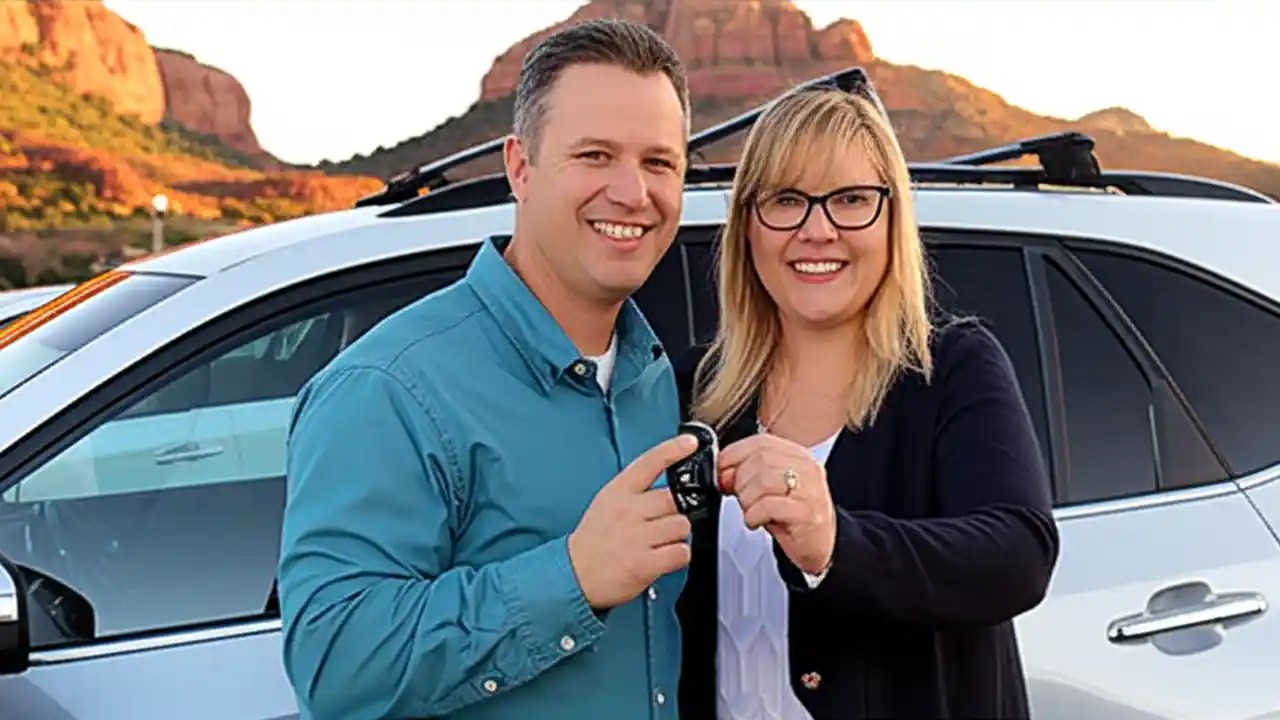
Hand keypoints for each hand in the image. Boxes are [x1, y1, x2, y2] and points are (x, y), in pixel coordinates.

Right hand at [568, 434, 697, 608]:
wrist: (574, 574)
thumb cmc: (594, 540)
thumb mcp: (607, 503)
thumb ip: (636, 491)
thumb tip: (668, 486)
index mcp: (618, 492)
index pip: (649, 463)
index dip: (673, 450)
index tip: (691, 442)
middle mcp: (627, 511)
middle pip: (674, 498)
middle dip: (676, 511)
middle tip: (663, 523)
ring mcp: (636, 537)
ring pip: (682, 525)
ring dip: (678, 535)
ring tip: (661, 543)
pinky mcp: (644, 563)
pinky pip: (681, 552)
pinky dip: (679, 555)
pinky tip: (664, 557)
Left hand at [719, 433, 835, 575]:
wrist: (820, 545)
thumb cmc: (792, 516)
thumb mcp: (769, 489)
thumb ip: (747, 474)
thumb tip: (722, 471)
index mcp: (798, 456)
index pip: (761, 442)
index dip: (734, 454)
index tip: (722, 470)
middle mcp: (807, 469)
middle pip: (760, 460)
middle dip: (740, 480)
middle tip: (741, 497)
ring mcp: (810, 491)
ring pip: (764, 480)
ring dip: (747, 498)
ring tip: (750, 510)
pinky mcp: (807, 514)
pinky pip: (769, 506)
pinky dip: (753, 515)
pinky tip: (756, 521)